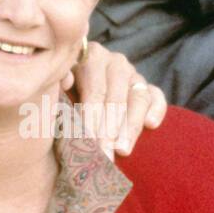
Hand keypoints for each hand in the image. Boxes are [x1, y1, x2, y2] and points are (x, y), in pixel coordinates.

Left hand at [64, 42, 165, 161]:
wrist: (75, 87)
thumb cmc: (61, 92)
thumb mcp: (57, 86)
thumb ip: (59, 85)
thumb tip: (65, 81)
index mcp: (89, 57)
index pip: (95, 90)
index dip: (93, 118)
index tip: (89, 143)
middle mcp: (113, 62)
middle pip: (116, 97)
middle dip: (109, 130)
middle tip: (105, 155)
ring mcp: (132, 73)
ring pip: (139, 97)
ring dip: (131, 127)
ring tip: (122, 150)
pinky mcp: (148, 86)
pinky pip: (156, 97)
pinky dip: (156, 110)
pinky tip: (151, 125)